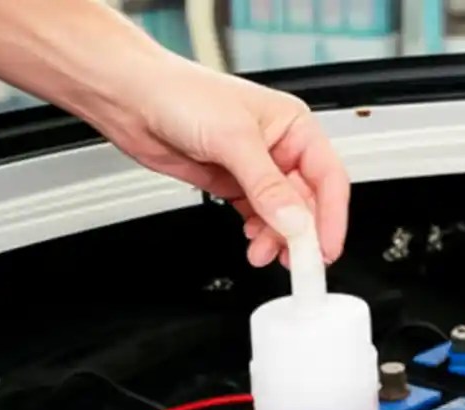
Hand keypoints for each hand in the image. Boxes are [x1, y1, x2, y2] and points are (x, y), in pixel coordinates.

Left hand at [101, 57, 348, 267]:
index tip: (325, 248)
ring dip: (276, 237)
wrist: (132, 98)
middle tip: (295, 261)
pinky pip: (257, 216)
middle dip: (301, 233)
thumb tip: (294, 221)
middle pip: (307, 202)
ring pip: (282, 214)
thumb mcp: (234, 140)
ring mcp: (255, 168)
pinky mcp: (231, 183)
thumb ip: (267, 186)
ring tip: (263, 253)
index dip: (331, 217)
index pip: (328, 178)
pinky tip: (253, 241)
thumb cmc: (181, 94)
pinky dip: (258, 232)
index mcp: (294, 126)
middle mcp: (279, 147)